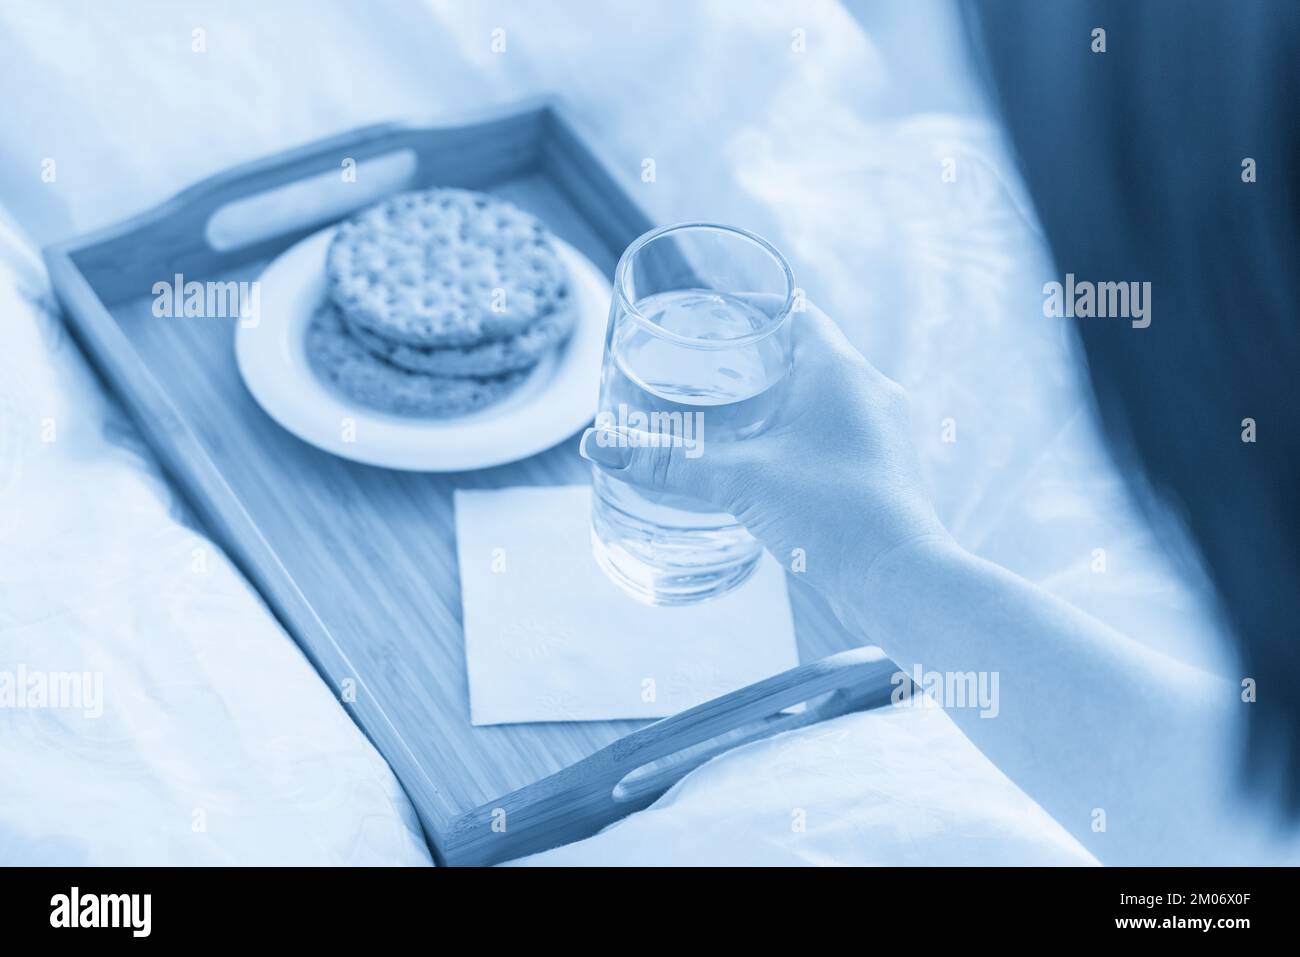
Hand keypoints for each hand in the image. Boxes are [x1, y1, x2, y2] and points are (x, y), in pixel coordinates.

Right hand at [579, 303, 951, 618]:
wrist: (899, 580)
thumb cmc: (833, 516)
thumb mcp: (738, 480)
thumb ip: (666, 460)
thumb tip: (599, 445)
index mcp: (839, 369)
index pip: (794, 310)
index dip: (752, 306)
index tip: (712, 315)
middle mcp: (868, 389)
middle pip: (806, 350)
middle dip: (756, 355)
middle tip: (705, 363)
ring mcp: (880, 429)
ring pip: (823, 393)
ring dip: (779, 394)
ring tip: (728, 409)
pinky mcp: (881, 466)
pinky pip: (835, 428)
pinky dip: (799, 429)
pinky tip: (767, 457)